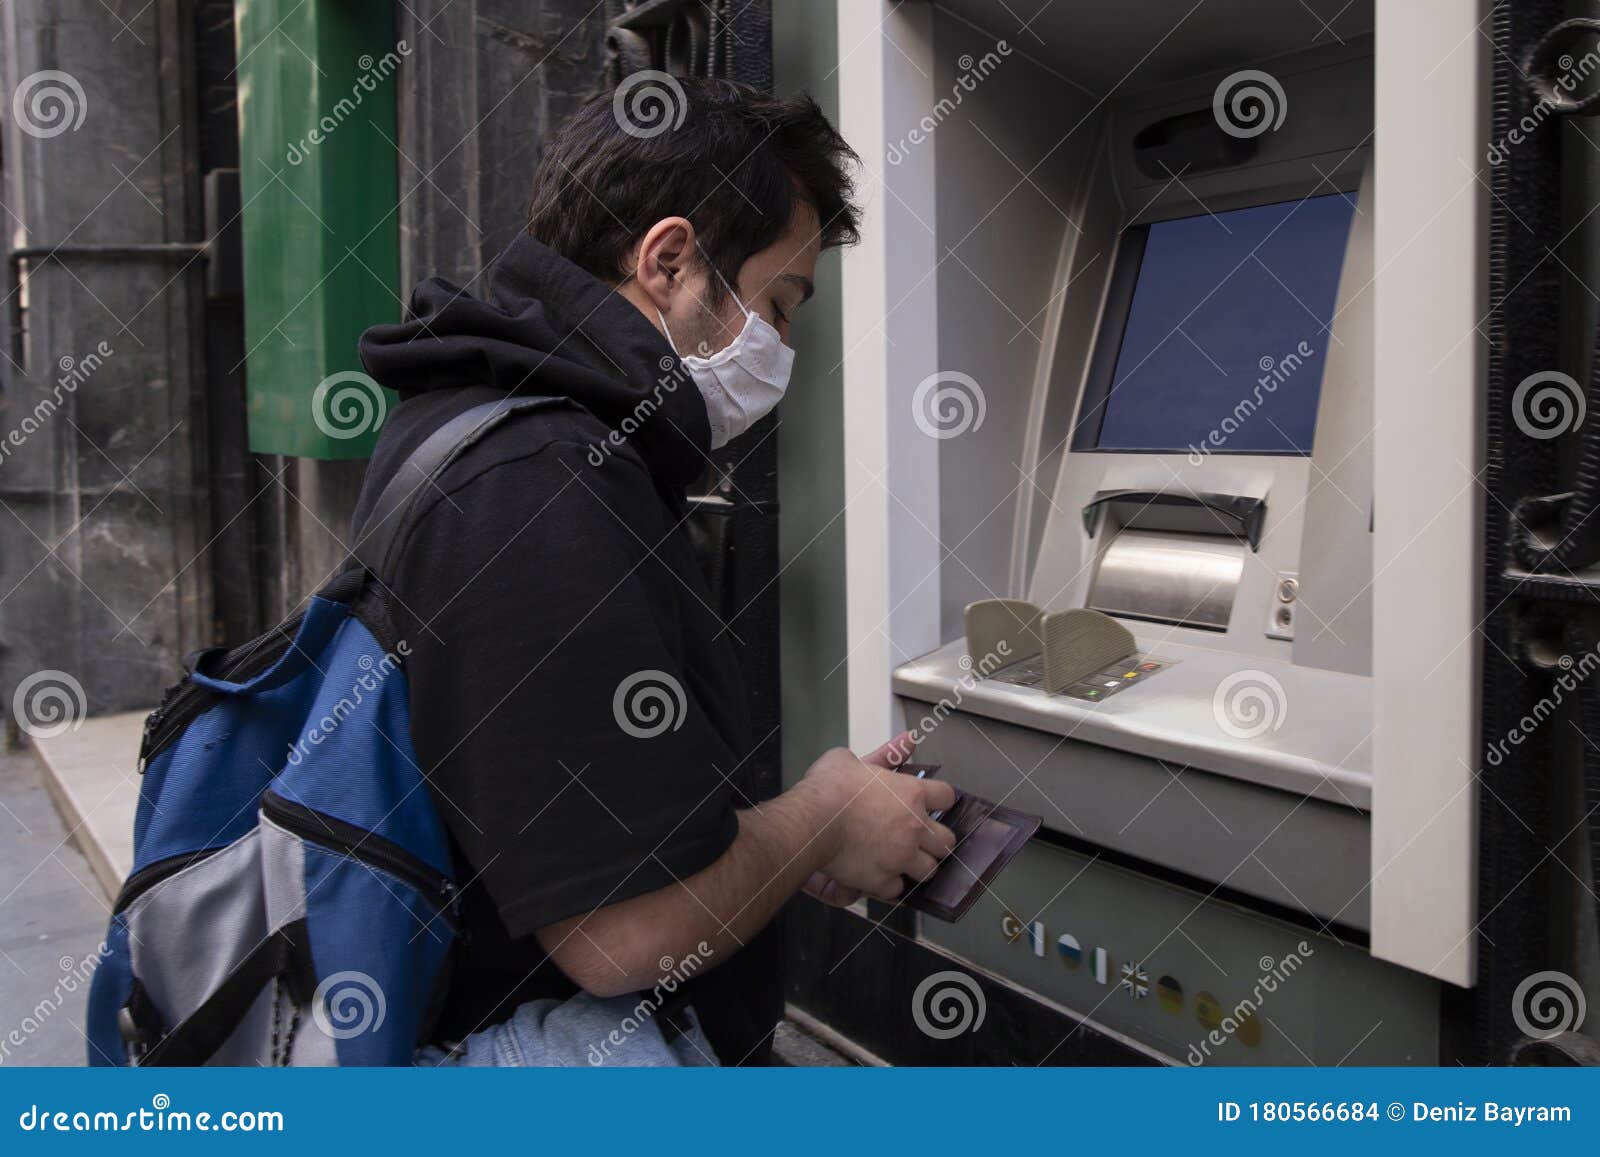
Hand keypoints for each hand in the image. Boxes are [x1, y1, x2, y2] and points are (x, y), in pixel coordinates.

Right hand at [800, 741, 955, 901]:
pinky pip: (898, 890)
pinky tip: (880, 876)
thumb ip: (886, 752)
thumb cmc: (828, 788)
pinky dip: (890, 885)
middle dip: (936, 841)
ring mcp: (901, 856)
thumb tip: (908, 739)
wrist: (809, 821)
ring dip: (918, 866)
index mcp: (911, 793)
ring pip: (929, 870)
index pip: (947, 797)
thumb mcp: (853, 758)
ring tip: (905, 862)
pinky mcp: (883, 880)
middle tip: (923, 840)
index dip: (941, 800)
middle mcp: (913, 826)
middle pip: (947, 841)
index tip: (933, 804)